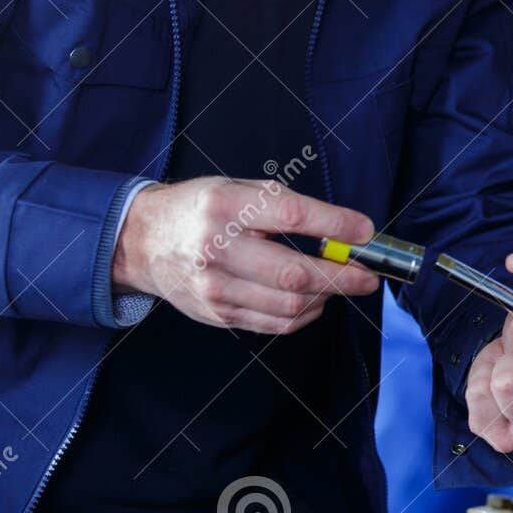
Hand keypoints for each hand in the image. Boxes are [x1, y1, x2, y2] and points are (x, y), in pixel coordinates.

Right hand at [111, 177, 379, 333]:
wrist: (142, 241)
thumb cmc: (202, 209)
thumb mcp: (238, 189)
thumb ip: (286, 206)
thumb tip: (342, 229)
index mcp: (226, 207)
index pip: (292, 217)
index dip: (336, 226)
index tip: (366, 232)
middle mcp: (217, 249)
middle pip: (293, 273)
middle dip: (342, 276)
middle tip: (369, 275)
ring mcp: (215, 288)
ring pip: (288, 305)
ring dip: (327, 296)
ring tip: (342, 284)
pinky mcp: (217, 314)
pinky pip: (274, 324)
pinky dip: (305, 315)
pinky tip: (316, 300)